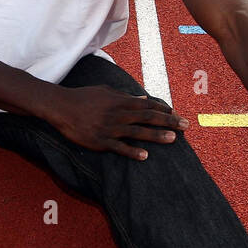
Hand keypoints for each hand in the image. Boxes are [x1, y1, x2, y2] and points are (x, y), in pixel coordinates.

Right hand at [45, 85, 188, 158]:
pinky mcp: (100, 141)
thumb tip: (143, 99)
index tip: (176, 113)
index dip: (163, 109)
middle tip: (186, 126)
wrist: (61, 107)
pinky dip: (132, 151)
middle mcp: (118, 114)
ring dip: (156, 135)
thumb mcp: (105, 91)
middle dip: (168, 121)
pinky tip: (145, 156)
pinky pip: (119, 147)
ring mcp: (110, 128)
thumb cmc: (83, 97)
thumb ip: (125, 96)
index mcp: (120, 101)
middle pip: (148, 117)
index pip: (147, 105)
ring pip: (137, 132)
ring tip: (173, 139)